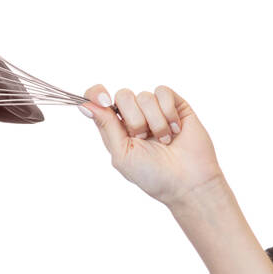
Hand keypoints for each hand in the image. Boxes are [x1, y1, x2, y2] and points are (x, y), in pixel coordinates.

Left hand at [79, 84, 224, 208]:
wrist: (187, 181)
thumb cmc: (153, 175)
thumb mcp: (122, 154)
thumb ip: (106, 126)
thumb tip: (84, 105)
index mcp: (117, 129)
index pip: (99, 101)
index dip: (96, 94)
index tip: (103, 101)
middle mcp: (135, 117)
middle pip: (123, 96)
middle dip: (134, 120)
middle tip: (144, 138)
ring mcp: (156, 110)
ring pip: (144, 96)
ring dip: (155, 122)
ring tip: (164, 141)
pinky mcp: (176, 105)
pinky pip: (163, 92)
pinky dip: (168, 112)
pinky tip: (175, 130)